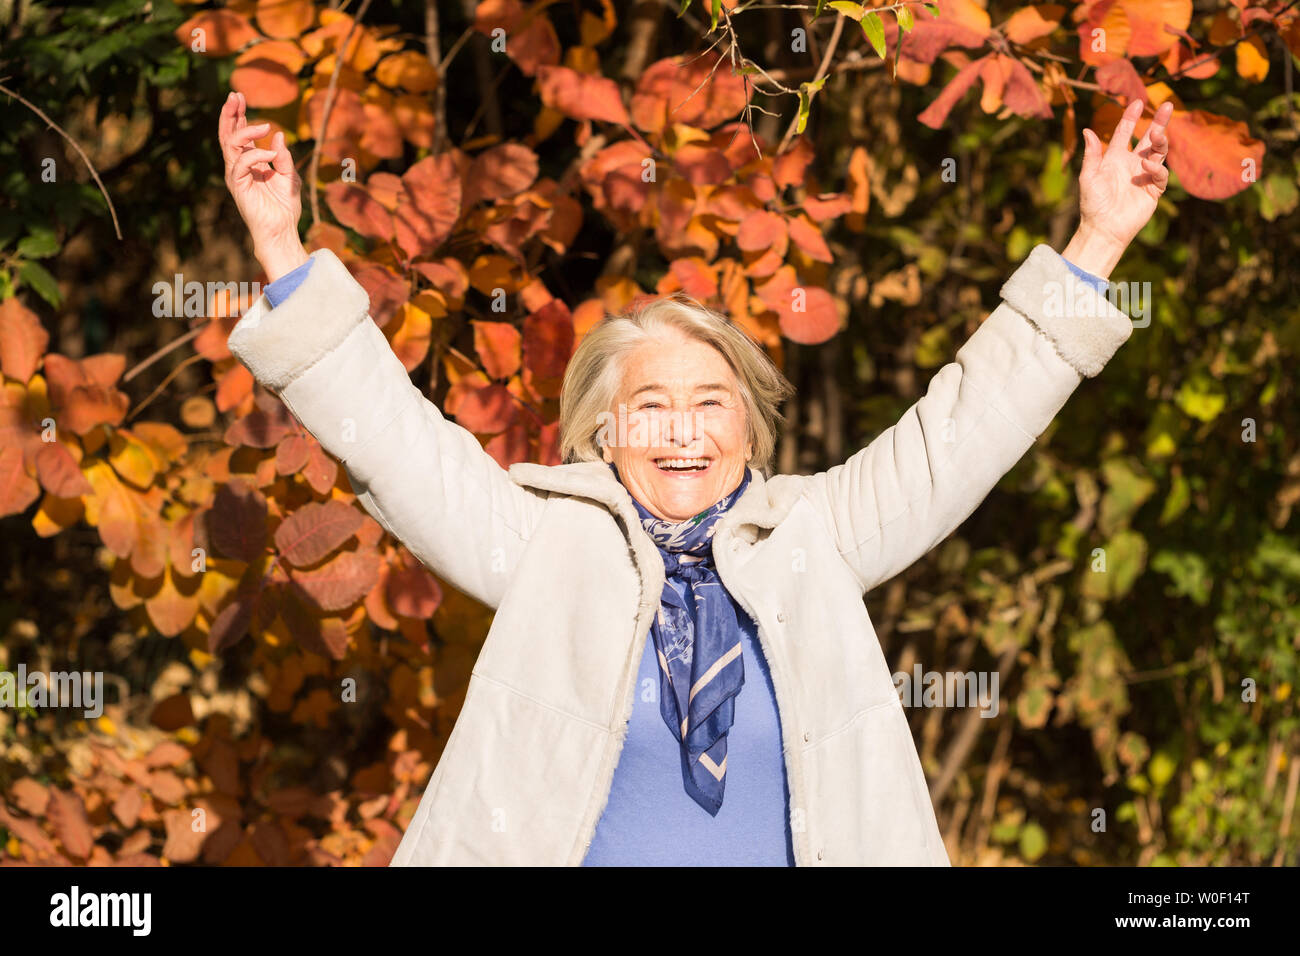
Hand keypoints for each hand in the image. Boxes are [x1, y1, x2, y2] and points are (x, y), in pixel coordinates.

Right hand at [218, 90, 307, 280]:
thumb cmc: (285, 207)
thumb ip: (284, 157)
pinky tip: (270, 155)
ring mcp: (236, 175)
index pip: (239, 134)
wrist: (282, 230)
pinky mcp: (237, 185)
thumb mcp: (291, 177)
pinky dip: (256, 154)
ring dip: (244, 131)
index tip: (240, 96)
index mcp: (250, 162)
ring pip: (230, 144)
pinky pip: (241, 163)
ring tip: (263, 126)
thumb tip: (278, 135)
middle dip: (230, 114)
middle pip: (227, 134)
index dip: (238, 115)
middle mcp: (239, 166)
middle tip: (235, 95)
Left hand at [1065, 99, 1172, 275]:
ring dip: (1160, 141)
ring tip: (1157, 133)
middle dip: (1159, 122)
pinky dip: (1156, 168)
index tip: (1137, 102)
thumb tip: (1087, 130)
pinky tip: (1147, 166)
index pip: (1125, 133)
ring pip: (1159, 153)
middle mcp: (1131, 164)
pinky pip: (1160, 174)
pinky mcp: (1153, 190)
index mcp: (1115, 158)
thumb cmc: (1093, 204)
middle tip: (1169, 106)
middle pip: (1149, 139)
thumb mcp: (1089, 177)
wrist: (1103, 228)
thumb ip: (1092, 154)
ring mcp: (1144, 176)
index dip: (1130, 118)